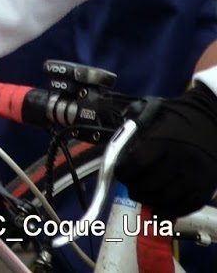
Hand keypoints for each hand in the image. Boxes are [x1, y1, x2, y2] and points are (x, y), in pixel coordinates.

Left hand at [117, 83, 216, 219]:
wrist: (214, 121)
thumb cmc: (181, 117)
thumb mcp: (156, 115)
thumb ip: (138, 131)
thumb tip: (121, 151)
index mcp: (165, 140)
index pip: (137, 163)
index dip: (124, 172)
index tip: (120, 174)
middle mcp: (181, 160)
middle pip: (150, 184)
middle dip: (134, 188)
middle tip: (130, 187)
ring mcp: (196, 176)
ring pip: (166, 198)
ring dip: (149, 201)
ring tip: (141, 196)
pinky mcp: (207, 188)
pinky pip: (186, 206)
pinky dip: (170, 211)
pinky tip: (159, 208)